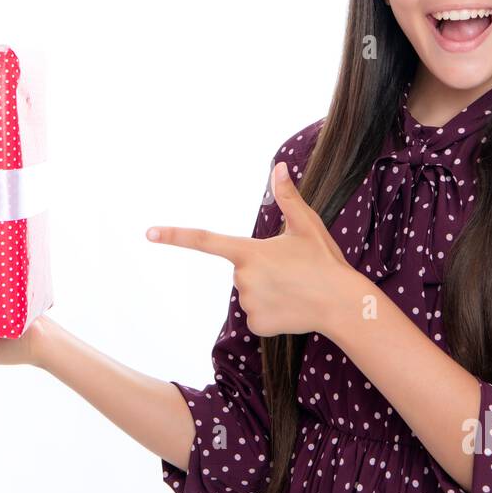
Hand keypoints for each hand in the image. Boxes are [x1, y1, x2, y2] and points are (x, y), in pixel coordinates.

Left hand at [146, 161, 359, 337]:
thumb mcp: (306, 225)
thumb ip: (288, 197)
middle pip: (242, 270)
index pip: (204, 240)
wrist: (342, 304)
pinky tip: (292, 308)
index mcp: (249, 251)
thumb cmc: (324, 261)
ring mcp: (248, 303)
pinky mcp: (256, 325)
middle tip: (292, 271)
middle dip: (262, 269)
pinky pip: (257, 315)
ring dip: (268, 291)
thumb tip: (279, 167)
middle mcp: (243, 278)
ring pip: (250, 293)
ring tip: (295, 290)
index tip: (149, 233)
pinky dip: (272, 312)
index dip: (174, 236)